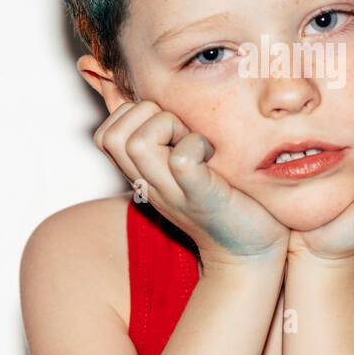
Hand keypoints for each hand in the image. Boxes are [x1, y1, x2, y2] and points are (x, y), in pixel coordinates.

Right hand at [94, 100, 290, 265]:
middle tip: (182, 131)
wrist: (249, 253)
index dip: (133, 116)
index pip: (105, 134)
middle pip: (111, 136)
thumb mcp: (184, 168)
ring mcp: (173, 193)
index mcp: (143, 176)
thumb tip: (160, 101)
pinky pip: (182, 161)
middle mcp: (150, 185)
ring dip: (169, 126)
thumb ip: (168, 141)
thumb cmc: (225, 201)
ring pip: (137, 143)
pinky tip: (212, 155)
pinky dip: (196, 145)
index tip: (169, 127)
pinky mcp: (203, 197)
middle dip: (147, 115)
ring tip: (196, 141)